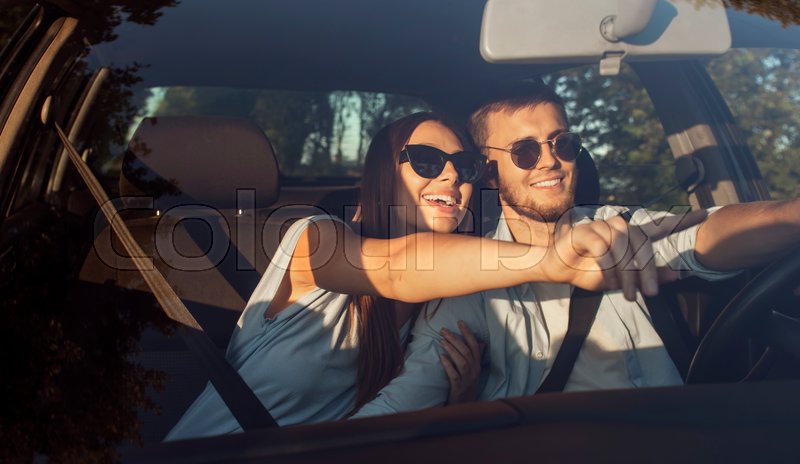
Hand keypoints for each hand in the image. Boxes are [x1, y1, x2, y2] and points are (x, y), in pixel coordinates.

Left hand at [439, 321, 484, 404]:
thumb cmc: (468, 385)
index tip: (460, 322)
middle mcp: (474, 371)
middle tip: (444, 330)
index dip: (468, 333)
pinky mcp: (459, 388)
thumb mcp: (474, 371)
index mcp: (477, 365)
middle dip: (455, 339)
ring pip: (461, 361)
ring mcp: (467, 379)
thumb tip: (481, 342)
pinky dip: (448, 365)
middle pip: (466, 352)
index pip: (475, 346)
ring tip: (441, 340)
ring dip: (451, 349)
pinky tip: (441, 356)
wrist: (466, 407)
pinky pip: (454, 375)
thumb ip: (477, 356)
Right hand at [545, 209, 707, 299]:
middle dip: (648, 271)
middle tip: (650, 294)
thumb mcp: (623, 279)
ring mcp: (602, 226)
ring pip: (623, 245)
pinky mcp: (585, 231)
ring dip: (626, 272)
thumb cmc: (590, 272)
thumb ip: (648, 276)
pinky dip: (608, 266)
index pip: (659, 226)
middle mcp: (619, 227)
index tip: (704, 215)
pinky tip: (608, 281)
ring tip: (624, 293)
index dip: (681, 221)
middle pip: (642, 243)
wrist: (559, 271)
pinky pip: (603, 247)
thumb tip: (677, 275)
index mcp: (631, 238)